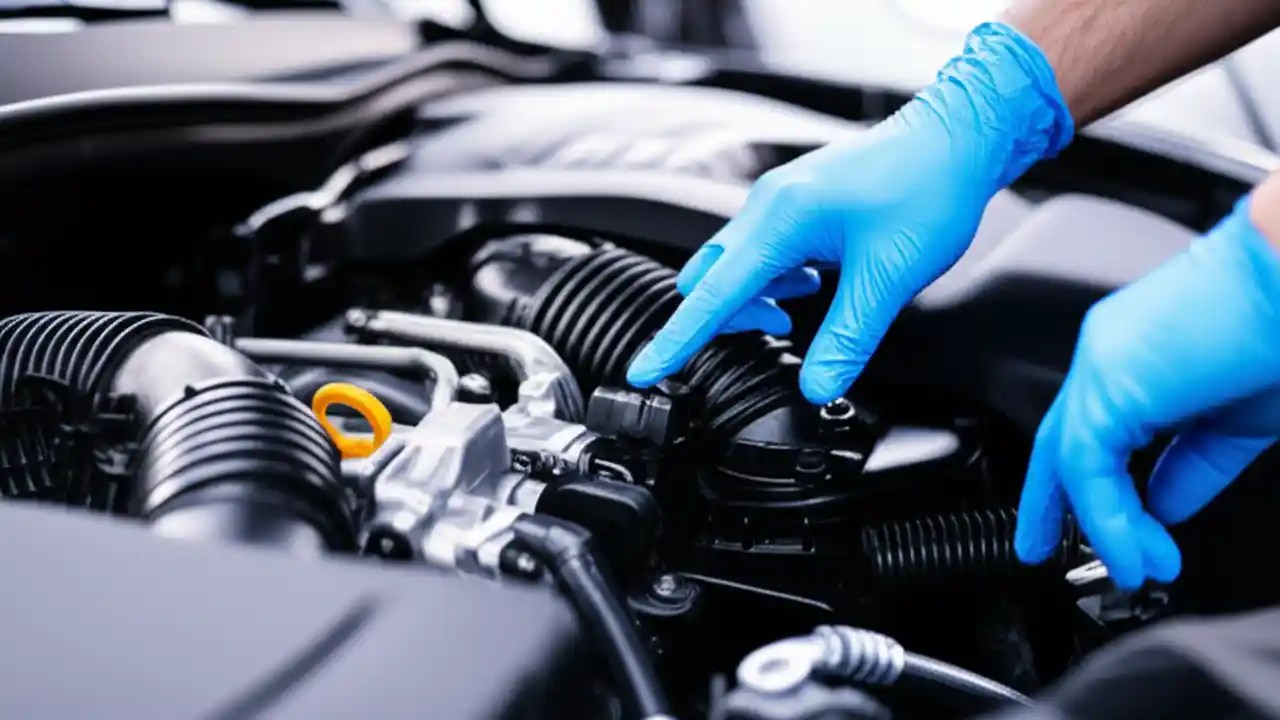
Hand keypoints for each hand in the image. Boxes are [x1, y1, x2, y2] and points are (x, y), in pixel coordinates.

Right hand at [626, 22, 1072, 402]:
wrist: (957, 136)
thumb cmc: (928, 188)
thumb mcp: (890, 276)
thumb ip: (848, 337)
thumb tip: (818, 386)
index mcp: (781, 220)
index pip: (714, 293)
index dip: (678, 338)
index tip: (645, 368)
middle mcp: (768, 206)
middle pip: (710, 276)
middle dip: (727, 316)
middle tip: (774, 337)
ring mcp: (778, 201)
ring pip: (734, 263)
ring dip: (754, 297)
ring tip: (803, 309)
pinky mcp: (793, 203)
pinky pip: (758, 249)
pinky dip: (771, 278)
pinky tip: (809, 284)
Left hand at [1016, 195, 1279, 589]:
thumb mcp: (1237, 421)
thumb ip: (1191, 466)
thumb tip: (1164, 508)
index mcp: (1131, 354)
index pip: (1089, 427)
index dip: (1086, 482)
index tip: (1091, 526)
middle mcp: (1107, 354)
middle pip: (1061, 440)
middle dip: (1049, 501)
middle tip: (1040, 549)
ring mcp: (1102, 364)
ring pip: (1073, 458)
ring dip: (1100, 524)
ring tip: (1133, 567)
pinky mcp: (1109, 381)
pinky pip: (1087, 464)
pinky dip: (1107, 516)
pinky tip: (1131, 549)